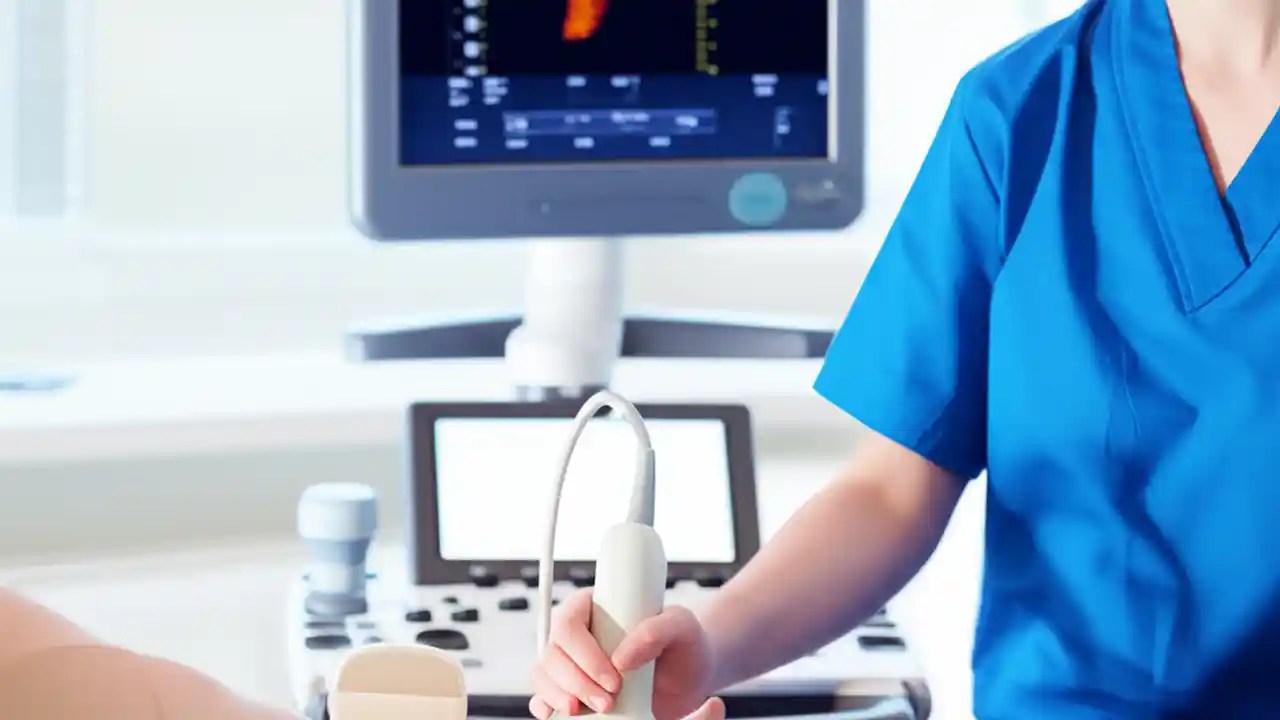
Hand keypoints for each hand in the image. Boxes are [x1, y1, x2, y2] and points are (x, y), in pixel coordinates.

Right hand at [529, 589, 719, 719]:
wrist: (689, 675)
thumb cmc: (683, 642)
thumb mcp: (682, 626)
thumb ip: (657, 630)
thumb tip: (623, 656)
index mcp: (595, 606)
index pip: (569, 622)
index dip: (584, 653)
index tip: (613, 677)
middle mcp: (579, 633)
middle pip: (553, 654)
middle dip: (577, 681)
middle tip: (609, 701)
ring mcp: (573, 662)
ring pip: (545, 676)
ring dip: (563, 697)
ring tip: (599, 709)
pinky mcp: (573, 688)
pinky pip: (546, 697)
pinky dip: (549, 708)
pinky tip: (565, 714)